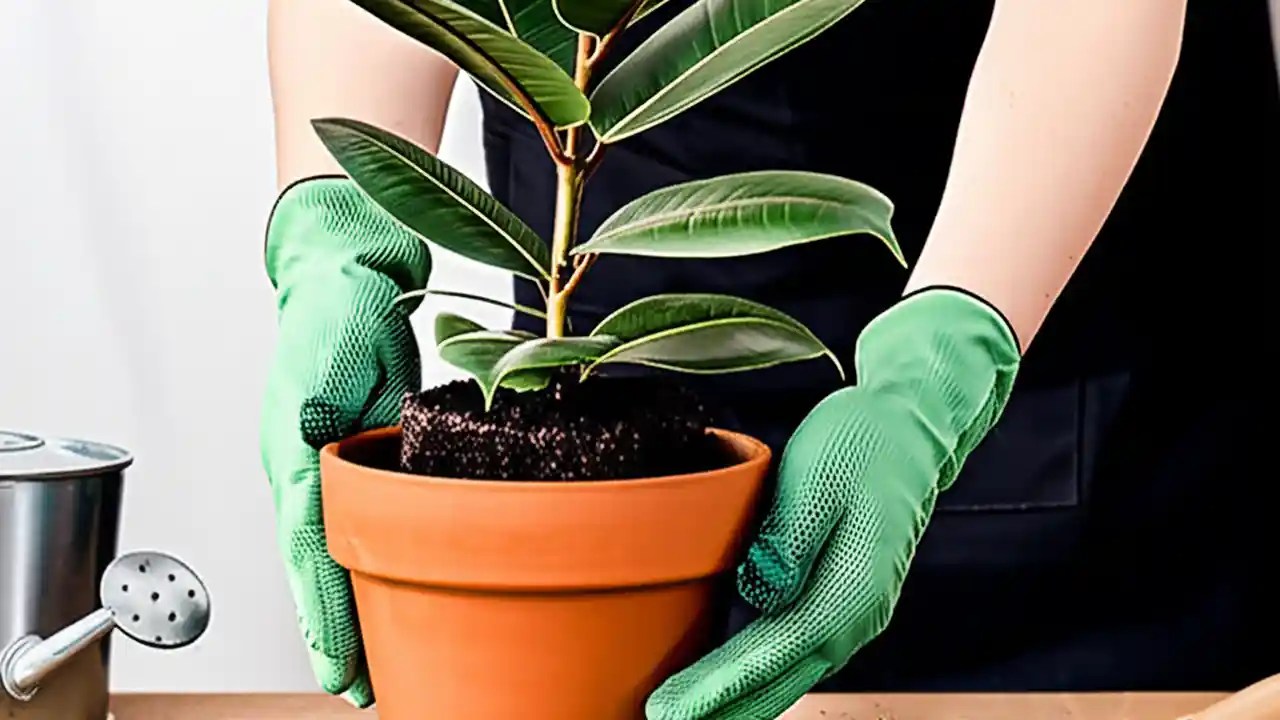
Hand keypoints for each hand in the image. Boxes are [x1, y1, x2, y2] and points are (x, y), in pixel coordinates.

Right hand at [259, 177, 428, 706]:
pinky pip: (342, 527)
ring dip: (342, 608)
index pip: (308, 548)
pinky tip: (375, 598)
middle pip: (311, 564)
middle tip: (353, 688)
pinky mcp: (340, 460)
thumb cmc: (344, 312)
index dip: (324, 611)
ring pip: (324, 553)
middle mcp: (299, 470)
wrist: (343, 276)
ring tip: (364, 667)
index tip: (339, 666)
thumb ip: (365, 433)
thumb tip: (388, 491)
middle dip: (331, 629)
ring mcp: (315, 468)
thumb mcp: (353, 368)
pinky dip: (353, 570)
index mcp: (294, 454)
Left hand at [646, 287, 1021, 719]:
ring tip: (687, 714)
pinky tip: (724, 680)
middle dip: (721, 712)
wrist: (909, 430)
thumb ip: (787, 541)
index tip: (668, 708)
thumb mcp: (817, 478)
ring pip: (787, 675)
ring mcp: (852, 613)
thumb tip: (758, 592)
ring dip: (738, 702)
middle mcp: (855, 616)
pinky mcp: (840, 600)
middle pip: (779, 682)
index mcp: (849, 590)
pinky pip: (793, 652)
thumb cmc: (861, 444)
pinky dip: (756, 675)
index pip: (770, 655)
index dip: (715, 687)